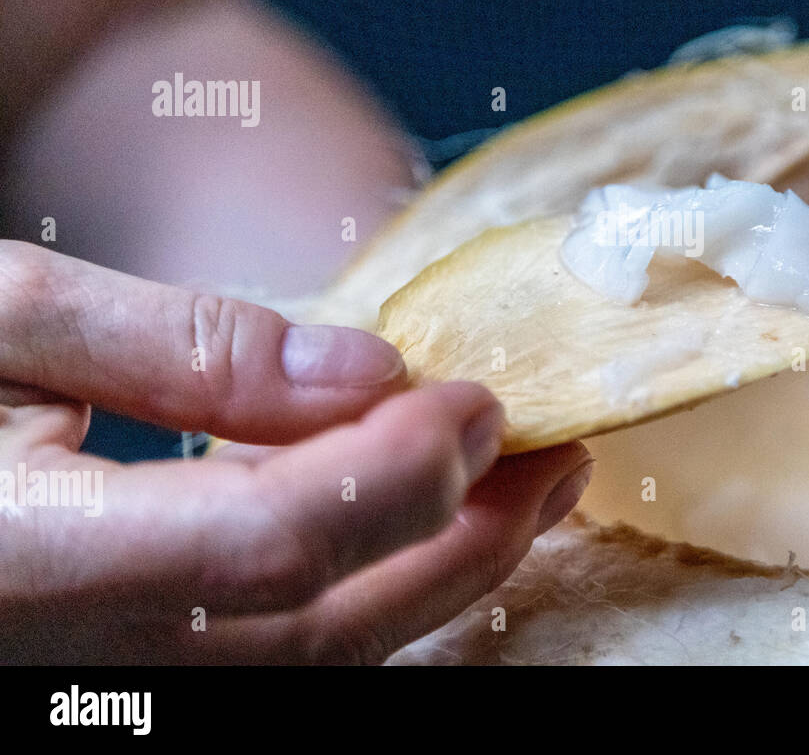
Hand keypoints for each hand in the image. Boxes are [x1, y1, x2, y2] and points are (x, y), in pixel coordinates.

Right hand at [0, 241, 592, 662]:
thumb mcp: (4, 319)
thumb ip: (183, 349)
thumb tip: (365, 371)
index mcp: (24, 561)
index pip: (266, 542)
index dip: (396, 473)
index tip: (480, 397)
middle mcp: (73, 660)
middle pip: (320, 629)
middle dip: (464, 539)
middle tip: (555, 451)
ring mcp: (101, 687)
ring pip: (314, 663)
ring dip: (439, 576)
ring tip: (525, 493)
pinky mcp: (125, 675)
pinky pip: (278, 658)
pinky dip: (374, 597)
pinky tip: (424, 535)